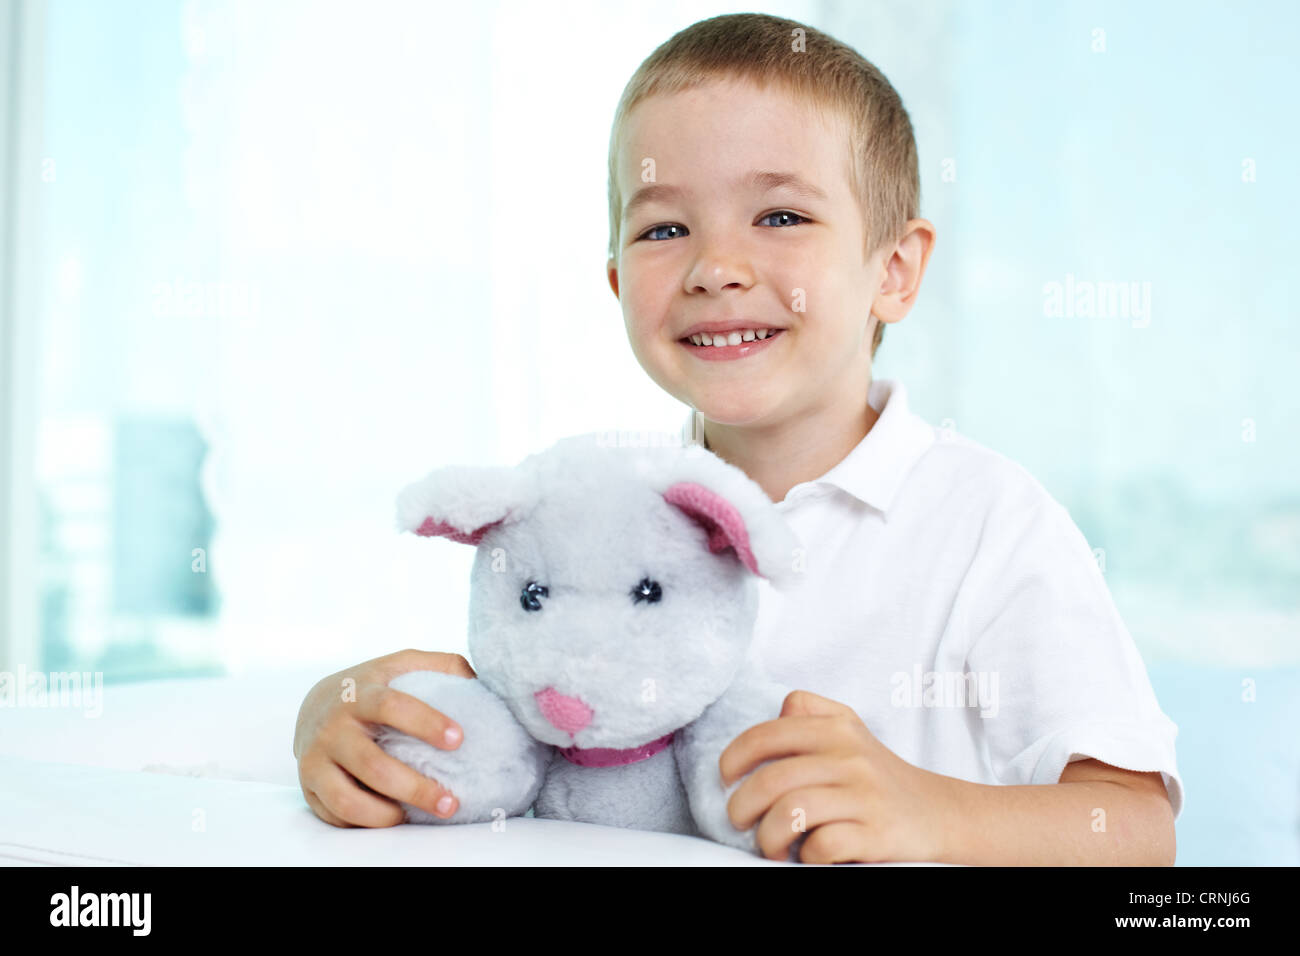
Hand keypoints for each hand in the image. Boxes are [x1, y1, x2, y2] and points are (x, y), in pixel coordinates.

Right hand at [293, 648, 476, 827]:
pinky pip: (337, 817)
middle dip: (415, 789)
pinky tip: (393, 817)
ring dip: (388, 817)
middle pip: (372, 766)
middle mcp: (333, 728)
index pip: (392, 706)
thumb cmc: (375, 686)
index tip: (459, 740)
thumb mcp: (403, 665)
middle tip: (451, 802)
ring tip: (417, 816)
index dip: (426, 724)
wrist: (316, 703)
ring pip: (348, 801)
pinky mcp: (308, 788)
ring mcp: (315, 761)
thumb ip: (443, 667)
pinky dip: (367, 824)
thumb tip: (483, 683)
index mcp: (361, 694)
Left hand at [719, 690, 955, 862]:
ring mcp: (865, 797)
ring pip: (792, 813)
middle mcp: (850, 757)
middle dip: (742, 806)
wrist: (941, 813)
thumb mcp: (849, 730)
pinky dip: (806, 856)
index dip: (736, 755)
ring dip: (768, 836)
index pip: (769, 733)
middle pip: (773, 780)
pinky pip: (823, 845)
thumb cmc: (878, 776)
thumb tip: (773, 713)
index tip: (725, 776)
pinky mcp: (877, 835)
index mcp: (836, 728)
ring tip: (770, 844)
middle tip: (740, 821)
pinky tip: (808, 855)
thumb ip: (810, 713)